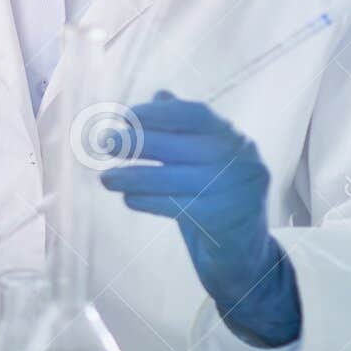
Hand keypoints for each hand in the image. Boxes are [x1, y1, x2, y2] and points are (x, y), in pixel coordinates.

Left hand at [99, 92, 300, 347]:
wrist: (245, 256)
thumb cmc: (214, 199)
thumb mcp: (202, 160)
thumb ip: (184, 129)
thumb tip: (160, 94)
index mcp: (234, 138)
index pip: (194, 113)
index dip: (156, 112)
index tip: (123, 116)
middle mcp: (242, 159)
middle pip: (180, 144)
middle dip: (137, 141)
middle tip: (106, 142)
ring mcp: (237, 190)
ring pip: (172, 177)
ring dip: (132, 176)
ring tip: (105, 178)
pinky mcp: (225, 219)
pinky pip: (175, 205)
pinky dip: (146, 200)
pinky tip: (128, 198)